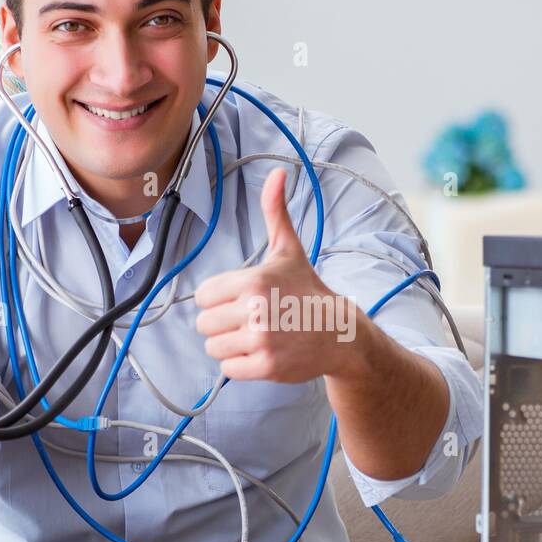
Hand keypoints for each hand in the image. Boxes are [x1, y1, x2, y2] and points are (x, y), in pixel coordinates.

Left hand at [194, 168, 358, 382]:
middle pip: (204, 323)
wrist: (338, 332)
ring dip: (230, 345)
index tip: (240, 300)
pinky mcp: (266, 366)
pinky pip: (228, 369)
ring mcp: (261, 340)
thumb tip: (277, 172)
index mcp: (252, 281)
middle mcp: (255, 310)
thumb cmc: (306, 290)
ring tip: (255, 337)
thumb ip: (275, 212)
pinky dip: (240, 365)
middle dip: (223, 324)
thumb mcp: (288, 250)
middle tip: (249, 321)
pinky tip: (261, 353)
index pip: (203, 296)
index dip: (218, 299)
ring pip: (214, 348)